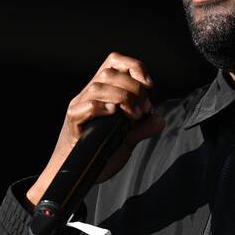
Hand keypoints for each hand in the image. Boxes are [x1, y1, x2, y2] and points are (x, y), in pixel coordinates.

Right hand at [26, 52, 164, 205]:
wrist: (77, 172)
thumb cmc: (98, 151)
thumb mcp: (127, 138)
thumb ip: (142, 128)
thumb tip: (160, 120)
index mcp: (102, 91)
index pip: (115, 62)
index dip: (134, 67)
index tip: (149, 86)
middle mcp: (88, 94)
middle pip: (109, 72)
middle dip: (133, 87)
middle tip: (144, 109)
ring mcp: (79, 107)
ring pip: (98, 87)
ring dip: (122, 97)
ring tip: (134, 115)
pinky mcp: (73, 123)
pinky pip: (85, 107)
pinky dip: (101, 107)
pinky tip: (113, 114)